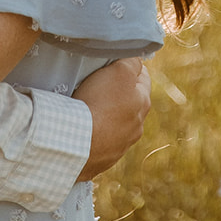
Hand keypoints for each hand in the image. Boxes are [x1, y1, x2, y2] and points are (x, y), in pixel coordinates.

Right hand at [73, 57, 150, 180]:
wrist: (76, 143)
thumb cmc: (99, 102)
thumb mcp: (119, 71)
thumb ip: (131, 62)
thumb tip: (136, 61)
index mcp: (143, 104)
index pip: (143, 77)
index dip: (131, 66)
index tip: (117, 62)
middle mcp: (137, 127)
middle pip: (131, 101)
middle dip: (119, 91)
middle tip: (101, 83)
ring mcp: (121, 146)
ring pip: (117, 123)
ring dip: (108, 114)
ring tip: (90, 107)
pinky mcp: (104, 159)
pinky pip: (102, 140)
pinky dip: (96, 132)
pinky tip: (84, 128)